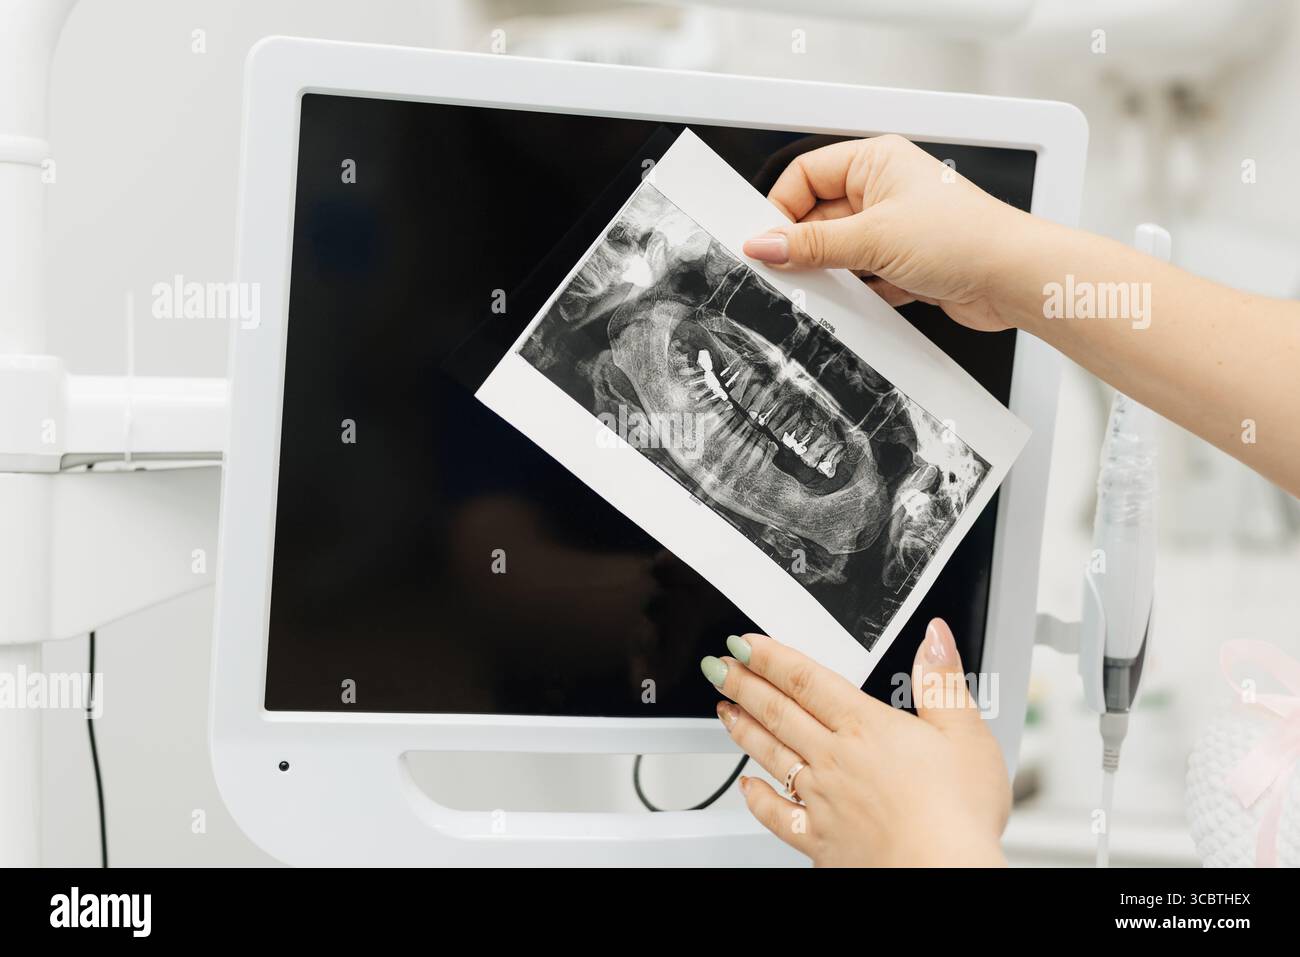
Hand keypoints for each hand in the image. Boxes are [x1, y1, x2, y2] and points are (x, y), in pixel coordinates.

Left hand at [701, 621, 1009, 866]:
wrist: (943, 874)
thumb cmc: (956, 813)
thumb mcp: (965, 734)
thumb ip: (942, 682)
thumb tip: (934, 638)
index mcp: (866, 728)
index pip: (807, 680)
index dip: (770, 657)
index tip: (744, 643)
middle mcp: (835, 759)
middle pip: (778, 712)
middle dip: (744, 684)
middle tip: (718, 667)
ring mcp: (822, 800)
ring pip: (770, 754)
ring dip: (743, 729)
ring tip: (723, 709)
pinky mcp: (820, 840)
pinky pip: (777, 816)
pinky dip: (756, 800)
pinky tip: (746, 788)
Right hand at [742, 134, 1041, 332]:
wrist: (1015, 279)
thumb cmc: (965, 237)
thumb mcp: (872, 238)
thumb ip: (812, 245)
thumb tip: (765, 243)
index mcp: (875, 162)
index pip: (806, 175)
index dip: (781, 208)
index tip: (766, 242)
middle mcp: (884, 189)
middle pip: (819, 217)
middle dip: (807, 247)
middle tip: (790, 271)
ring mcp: (895, 228)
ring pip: (840, 251)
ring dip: (834, 273)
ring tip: (838, 285)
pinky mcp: (905, 263)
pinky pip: (863, 277)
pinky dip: (858, 292)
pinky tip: (864, 299)